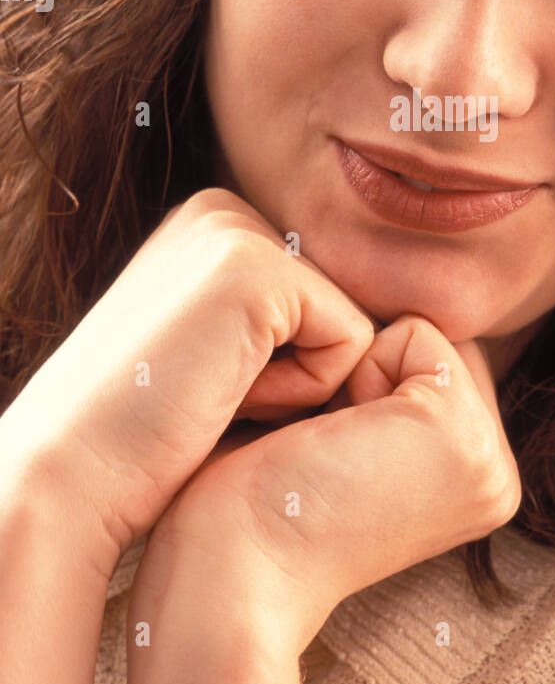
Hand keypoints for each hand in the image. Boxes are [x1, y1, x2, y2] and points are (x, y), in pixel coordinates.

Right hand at [0, 188, 376, 561]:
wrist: (71, 473)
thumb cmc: (141, 436)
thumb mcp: (208, 349)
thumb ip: (264, 319)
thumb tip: (355, 326)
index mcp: (209, 225)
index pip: (319, 299)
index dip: (282, 366)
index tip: (203, 383)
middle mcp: (221, 209)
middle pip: (339, 306)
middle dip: (293, 370)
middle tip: (208, 393)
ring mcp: (236, 229)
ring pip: (349, 324)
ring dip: (297, 385)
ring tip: (213, 392)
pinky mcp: (257, 265)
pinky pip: (352, 341)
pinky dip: (301, 391)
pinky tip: (225, 394)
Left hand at [131, 316, 522, 639]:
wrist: (232, 567)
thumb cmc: (260, 499)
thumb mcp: (349, 435)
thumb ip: (394, 385)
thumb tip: (390, 311)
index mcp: (480, 478)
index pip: (436, 360)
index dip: (364, 377)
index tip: (330, 452)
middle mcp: (498, 473)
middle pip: (438, 340)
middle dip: (370, 364)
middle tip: (327, 446)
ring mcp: (490, 458)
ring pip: (426, 331)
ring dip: (361, 366)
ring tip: (331, 443)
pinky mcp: (462, 435)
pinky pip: (413, 331)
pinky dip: (359, 366)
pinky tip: (335, 437)